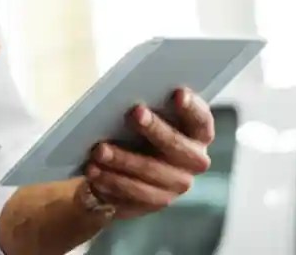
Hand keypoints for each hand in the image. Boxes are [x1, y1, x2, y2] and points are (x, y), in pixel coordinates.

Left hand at [82, 88, 214, 219]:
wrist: (122, 167)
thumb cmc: (135, 130)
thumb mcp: (143, 116)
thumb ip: (146, 106)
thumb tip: (129, 93)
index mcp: (197, 134)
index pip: (201, 120)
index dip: (192, 107)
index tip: (178, 93)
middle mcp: (193, 161)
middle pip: (178, 146)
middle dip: (156, 130)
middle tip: (133, 113)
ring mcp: (175, 185)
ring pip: (152, 174)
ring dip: (125, 161)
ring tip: (100, 150)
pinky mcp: (154, 202)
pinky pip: (134, 195)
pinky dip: (112, 182)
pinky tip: (94, 172)